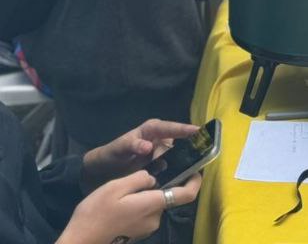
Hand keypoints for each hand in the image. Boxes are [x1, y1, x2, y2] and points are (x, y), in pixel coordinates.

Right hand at [58, 170, 200, 243]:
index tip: (198, 167)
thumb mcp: (116, 186)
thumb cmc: (97, 212)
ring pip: (156, 203)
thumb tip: (153, 177)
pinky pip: (147, 211)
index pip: (186, 195)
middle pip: (168, 195)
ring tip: (130, 183)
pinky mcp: (138, 231)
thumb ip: (139, 178)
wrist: (81, 241)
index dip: (195, 181)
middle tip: (149, 168)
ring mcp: (147, 227)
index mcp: (153, 204)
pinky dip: (143, 201)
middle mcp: (155, 218)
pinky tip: (125, 197)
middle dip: (163, 182)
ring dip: (150, 192)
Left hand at [81, 119, 198, 191]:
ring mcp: (161, 154)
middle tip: (204, 153)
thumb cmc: (111, 154)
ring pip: (177, 156)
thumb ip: (132, 145)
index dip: (184, 129)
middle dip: (190, 147)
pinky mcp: (160, 166)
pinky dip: (178, 173)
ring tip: (199, 168)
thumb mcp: (119, 149)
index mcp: (151, 130)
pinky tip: (184, 180)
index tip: (198, 131)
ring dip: (186, 161)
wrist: (103, 171)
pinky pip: (172, 168)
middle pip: (178, 142)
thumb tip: (148, 146)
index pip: (170, 128)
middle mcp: (159, 139)